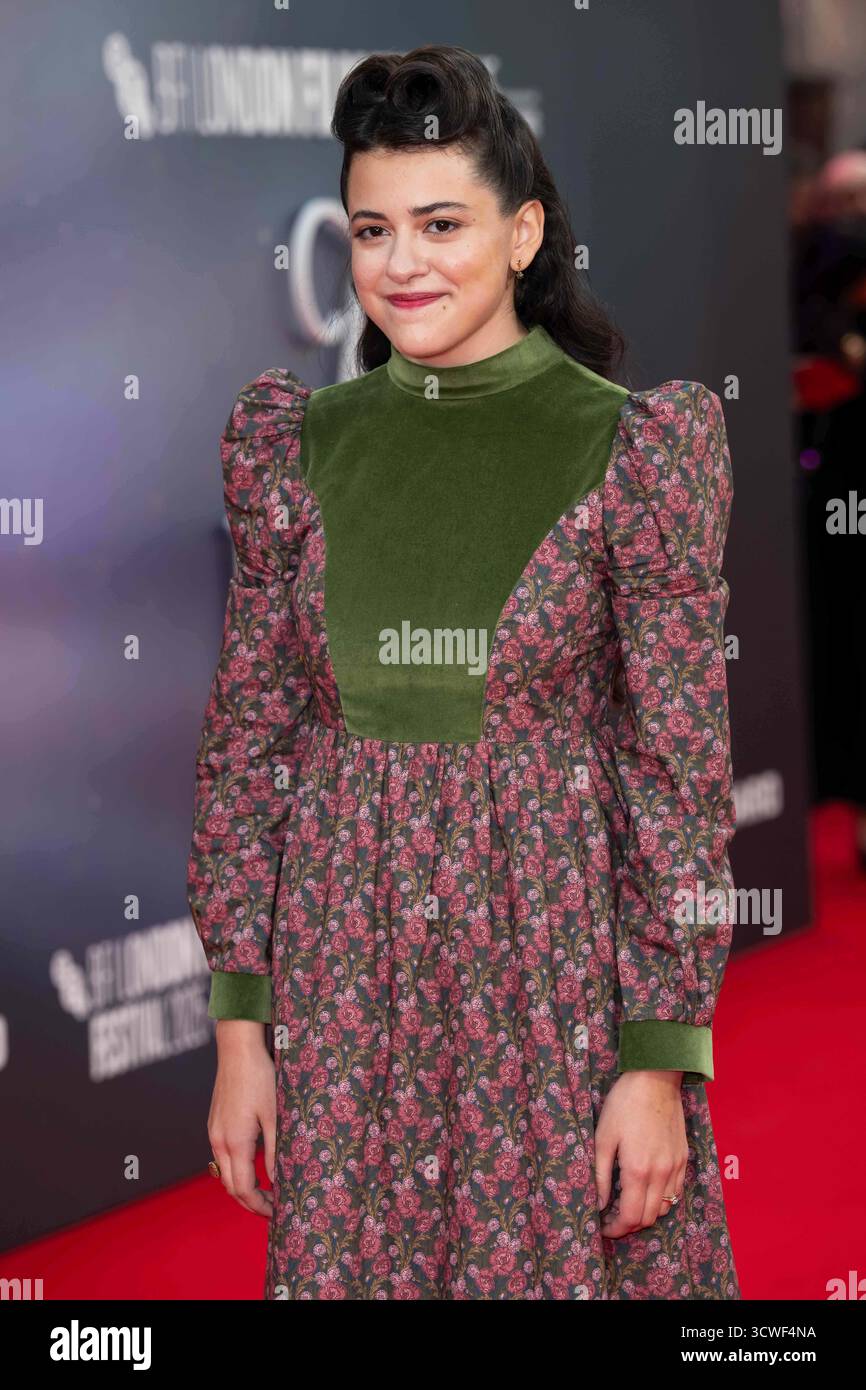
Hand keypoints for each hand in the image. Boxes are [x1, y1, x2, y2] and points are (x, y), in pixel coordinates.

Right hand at [207, 1021, 275, 1217]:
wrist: (237, 1049)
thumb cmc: (260, 1078)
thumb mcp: (275, 1115)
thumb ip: (275, 1151)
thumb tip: (279, 1181)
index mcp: (234, 1142)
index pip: (243, 1189)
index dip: (259, 1206)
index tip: (277, 1213)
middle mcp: (219, 1141)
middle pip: (230, 1186)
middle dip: (250, 1202)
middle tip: (273, 1208)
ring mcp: (214, 1132)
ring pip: (224, 1172)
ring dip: (242, 1187)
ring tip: (266, 1191)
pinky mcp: (214, 1123)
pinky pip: (222, 1156)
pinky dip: (236, 1170)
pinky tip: (253, 1166)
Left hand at [593, 1070, 688, 1238]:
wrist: (655, 1078)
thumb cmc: (624, 1104)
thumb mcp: (603, 1138)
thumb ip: (601, 1175)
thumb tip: (599, 1203)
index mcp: (638, 1171)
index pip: (630, 1217)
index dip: (615, 1229)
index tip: (603, 1226)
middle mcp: (661, 1174)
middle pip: (648, 1218)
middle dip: (629, 1224)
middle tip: (612, 1217)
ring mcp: (675, 1166)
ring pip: (664, 1207)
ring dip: (646, 1212)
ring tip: (628, 1202)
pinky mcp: (684, 1158)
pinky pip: (676, 1191)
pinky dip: (661, 1198)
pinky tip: (647, 1187)